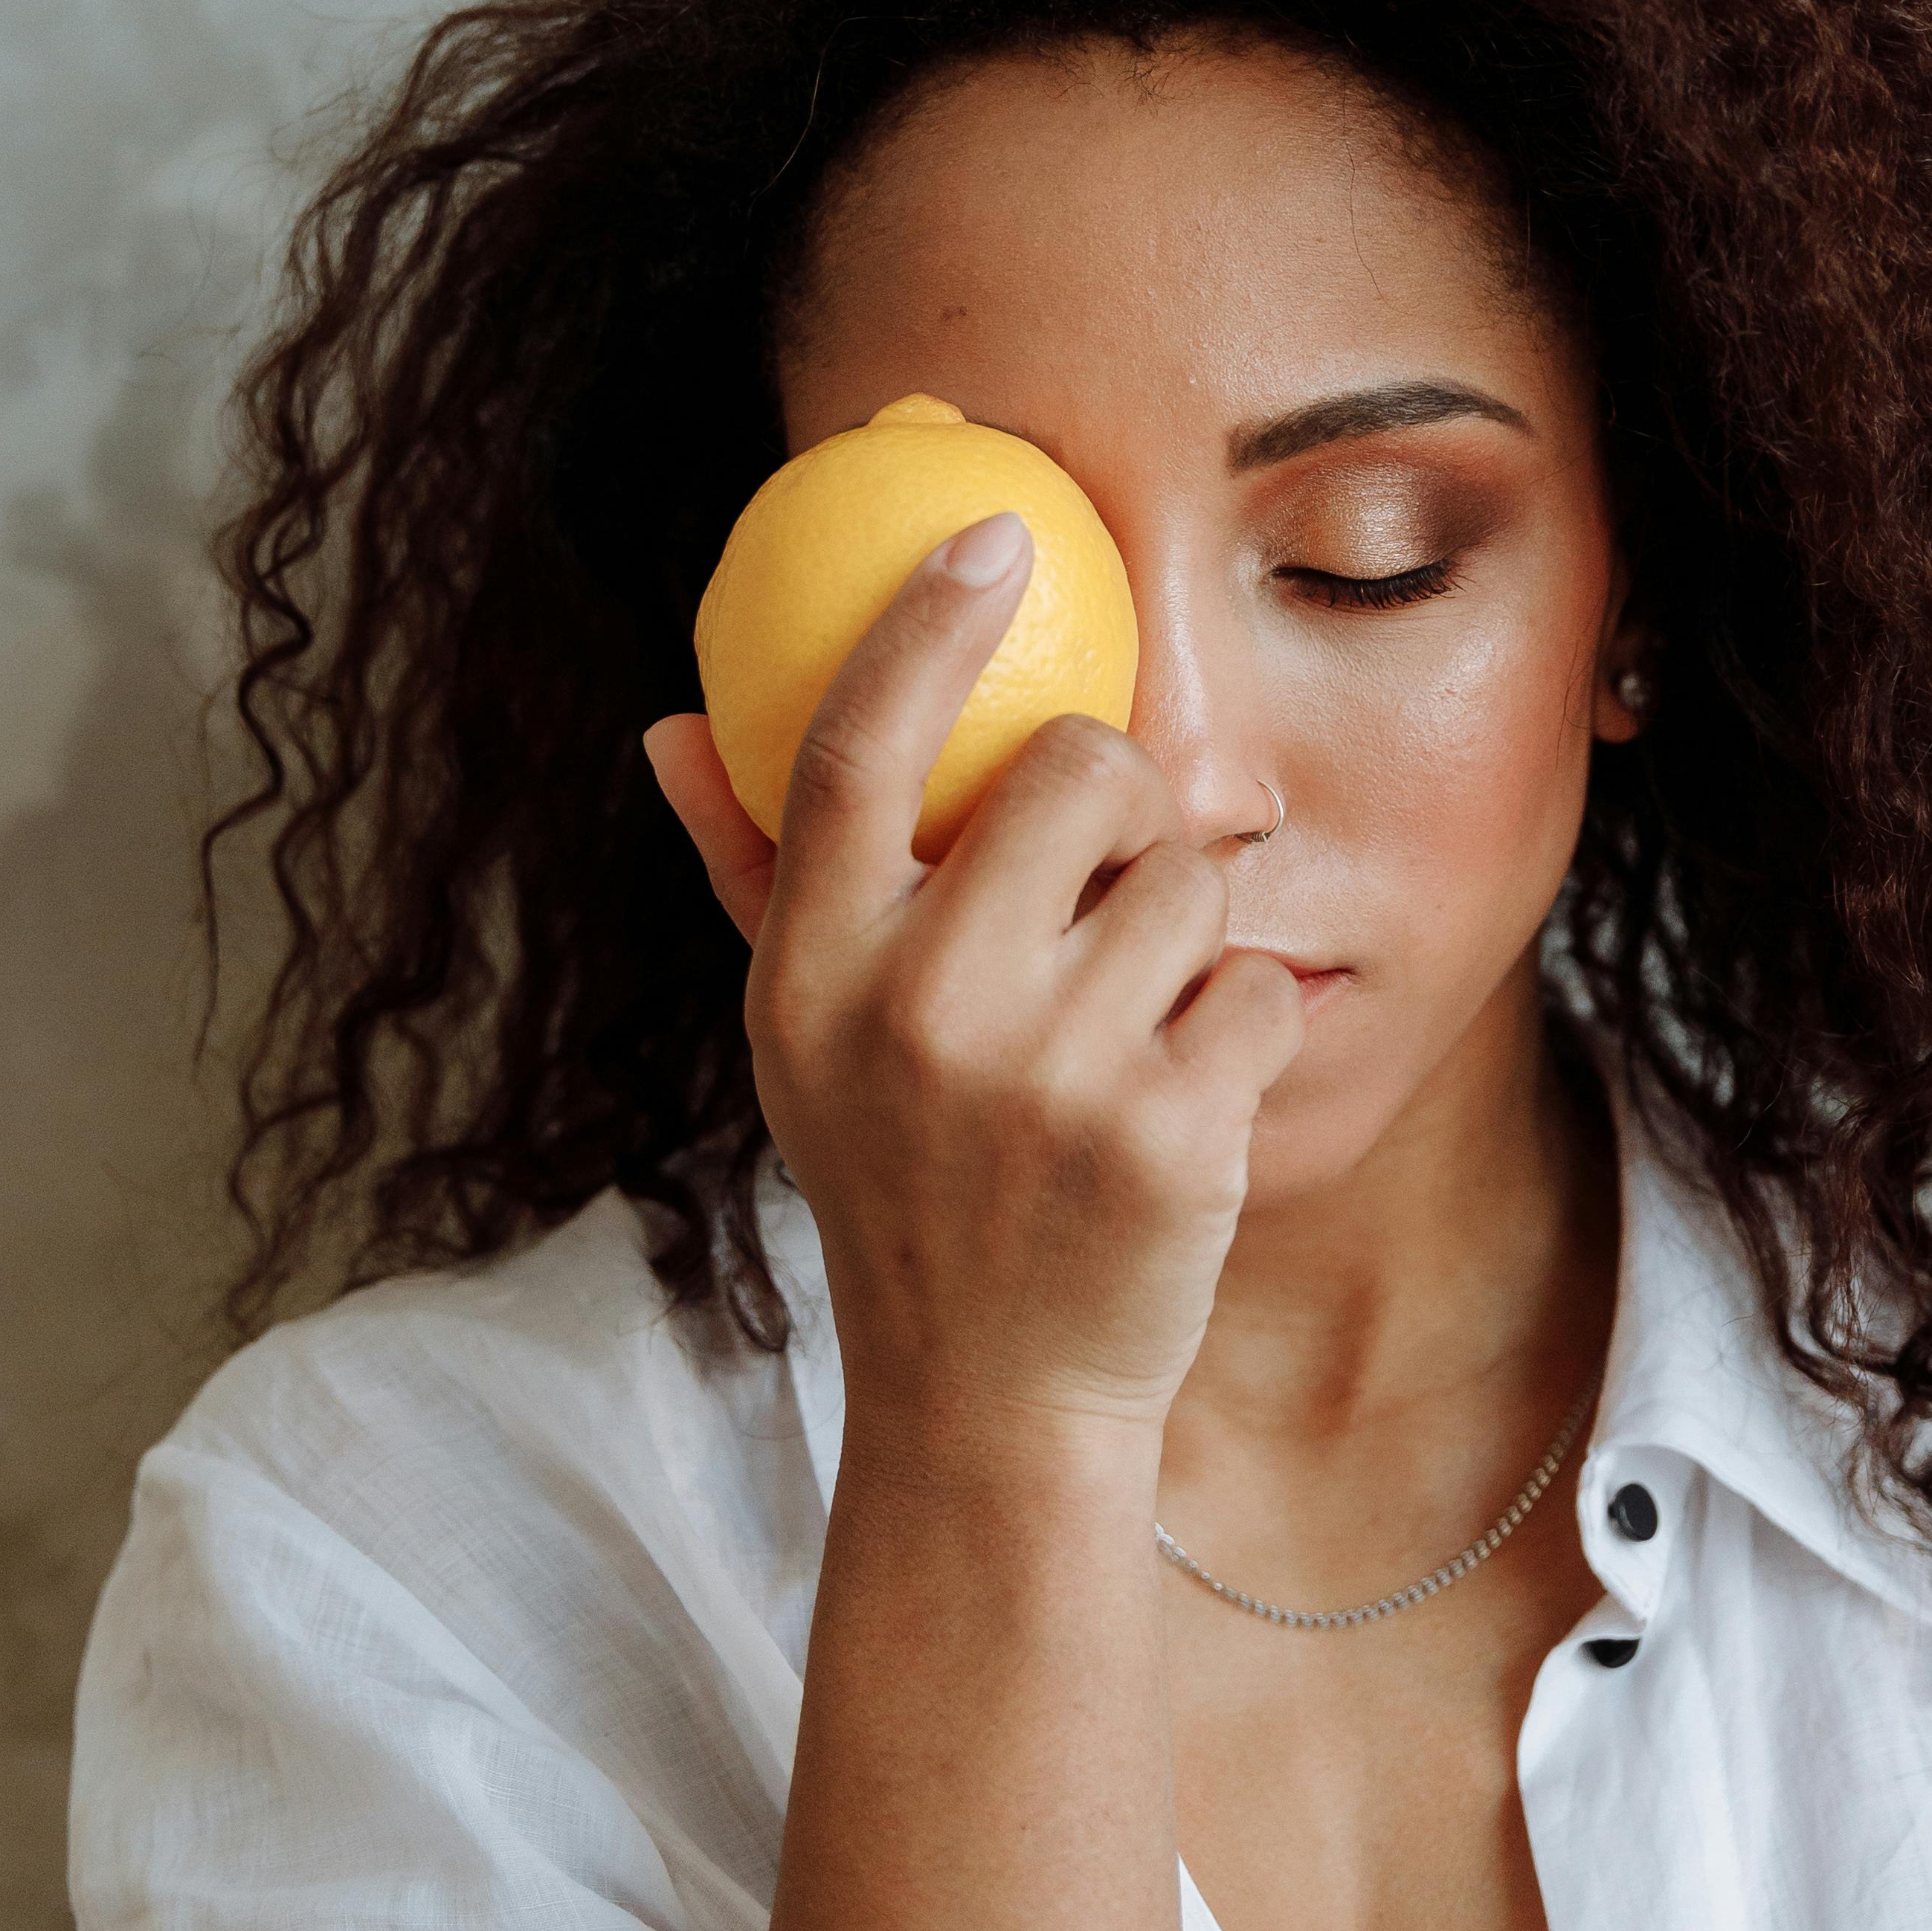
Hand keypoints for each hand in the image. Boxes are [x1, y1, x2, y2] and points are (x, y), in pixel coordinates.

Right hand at [642, 515, 1305, 1460]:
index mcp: (816, 970)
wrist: (988, 1398)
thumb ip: (751, 873)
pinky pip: (1259, 983)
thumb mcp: (804, 1039)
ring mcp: (1045, 1074)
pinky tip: (1181, 1100)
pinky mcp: (1166, 1134)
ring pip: (1192, 879)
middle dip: (1124, 810)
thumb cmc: (906, 1182)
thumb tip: (672, 721)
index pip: (856, 745)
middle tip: (1104, 895)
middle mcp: (917, 1008)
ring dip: (1186, 938)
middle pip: (1082, 772)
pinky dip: (1244, 1028)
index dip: (924, 624)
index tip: (992, 532)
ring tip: (1127, 1032)